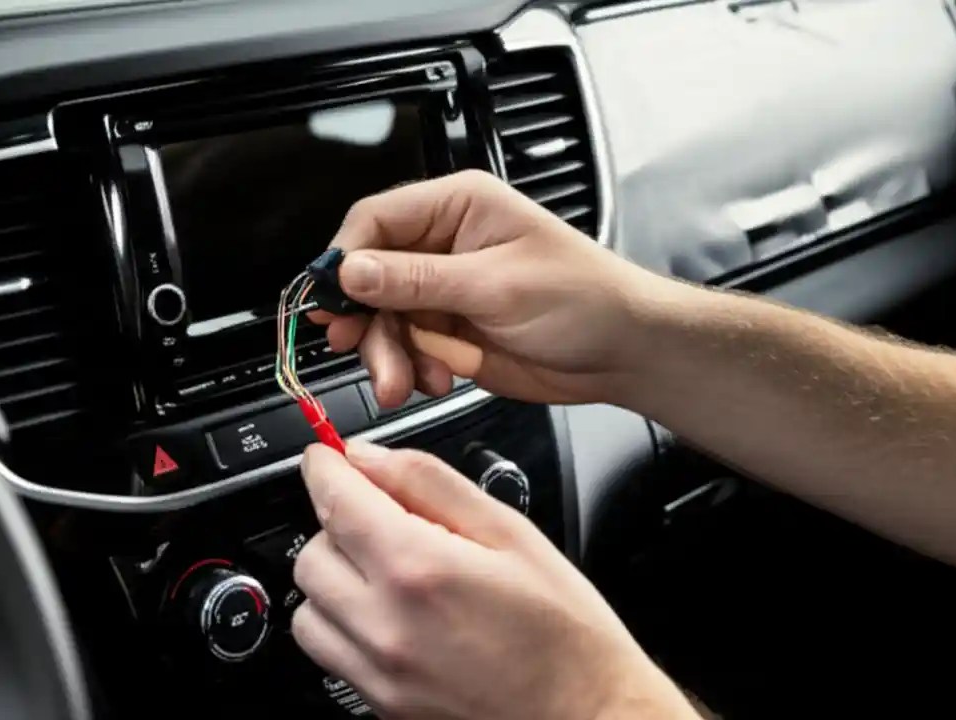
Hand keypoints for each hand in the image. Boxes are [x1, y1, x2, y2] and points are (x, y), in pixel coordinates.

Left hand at [291, 440, 698, 719]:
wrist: (589, 717)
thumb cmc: (564, 631)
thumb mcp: (510, 531)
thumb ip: (429, 482)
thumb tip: (366, 457)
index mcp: (419, 569)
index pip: (334, 499)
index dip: (324, 466)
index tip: (328, 456)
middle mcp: (386, 625)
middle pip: (311, 553)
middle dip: (338, 525)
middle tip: (384, 521)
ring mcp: (378, 673)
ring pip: (308, 608)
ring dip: (335, 579)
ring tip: (387, 573)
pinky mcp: (379, 704)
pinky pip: (329, 653)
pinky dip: (343, 625)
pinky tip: (390, 615)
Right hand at [315, 169, 667, 406]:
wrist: (623, 354)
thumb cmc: (584, 299)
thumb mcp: (496, 287)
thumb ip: (418, 280)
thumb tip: (352, 270)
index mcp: (459, 207)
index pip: (376, 220)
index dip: (345, 258)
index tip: (331, 298)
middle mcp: (444, 244)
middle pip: (370, 276)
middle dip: (366, 319)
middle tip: (357, 347)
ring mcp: (445, 290)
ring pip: (383, 319)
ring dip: (387, 354)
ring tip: (403, 382)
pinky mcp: (449, 331)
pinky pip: (406, 349)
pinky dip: (411, 369)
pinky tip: (436, 379)